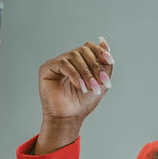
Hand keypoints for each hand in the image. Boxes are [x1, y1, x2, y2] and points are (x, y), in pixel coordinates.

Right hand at [34, 37, 114, 153]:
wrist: (70, 117)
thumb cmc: (83, 102)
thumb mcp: (101, 81)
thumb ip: (105, 63)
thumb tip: (103, 41)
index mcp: (79, 61)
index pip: (89, 47)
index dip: (100, 52)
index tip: (110, 61)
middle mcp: (67, 59)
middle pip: (84, 50)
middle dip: (95, 66)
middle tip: (101, 82)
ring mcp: (57, 63)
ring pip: (74, 56)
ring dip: (86, 73)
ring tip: (90, 88)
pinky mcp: (47, 68)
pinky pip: (63, 64)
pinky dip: (74, 74)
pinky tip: (79, 86)